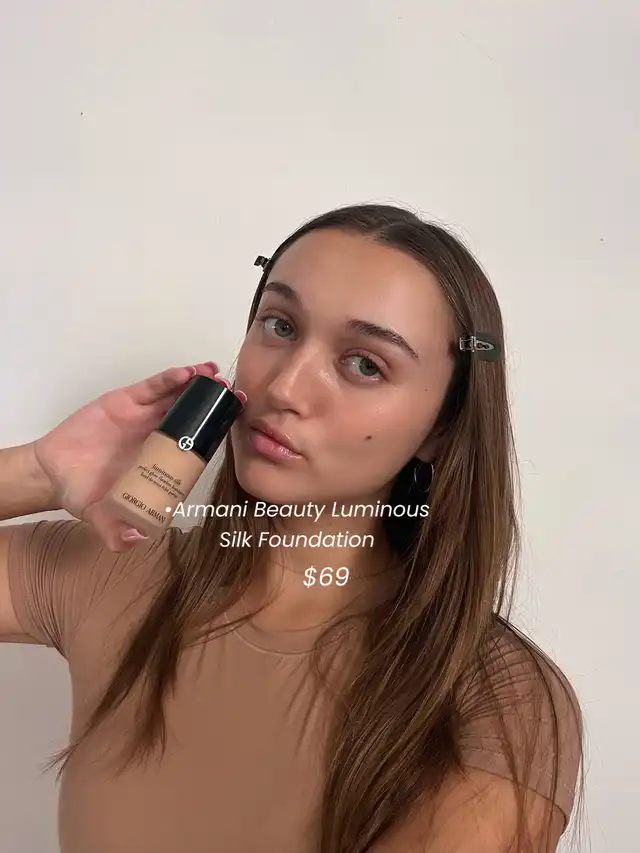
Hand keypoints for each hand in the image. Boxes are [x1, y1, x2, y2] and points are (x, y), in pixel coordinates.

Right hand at [31, 362, 244, 550]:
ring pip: (177, 398)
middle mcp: (157, 437)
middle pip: (194, 417)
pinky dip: (169, 380)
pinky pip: (152, 388)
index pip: (196, 447)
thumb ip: (116, 532)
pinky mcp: (125, 401)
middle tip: (236, 396)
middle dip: (214, 406)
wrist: (50, 472)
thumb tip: (137, 539)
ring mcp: (143, 417)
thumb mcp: (101, 517)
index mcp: (160, 462)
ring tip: (217, 376)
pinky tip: (186, 373)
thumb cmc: (81, 493)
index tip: (236, 427)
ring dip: (198, 387)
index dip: (215, 436)